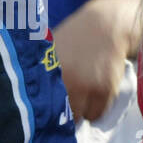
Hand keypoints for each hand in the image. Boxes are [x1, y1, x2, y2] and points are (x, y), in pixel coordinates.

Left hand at [53, 0, 140, 121]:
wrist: (107, 25)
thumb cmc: (77, 37)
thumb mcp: (51, 49)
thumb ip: (43, 72)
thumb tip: (35, 98)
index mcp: (48, 71)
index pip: (43, 105)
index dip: (46, 110)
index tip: (50, 111)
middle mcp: (65, 80)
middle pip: (60, 114)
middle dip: (65, 111)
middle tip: (70, 99)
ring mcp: (86, 86)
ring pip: (80, 116)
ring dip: (82, 110)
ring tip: (85, 94)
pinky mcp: (104, 89)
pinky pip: (97, 113)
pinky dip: (97, 108)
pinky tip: (97, 93)